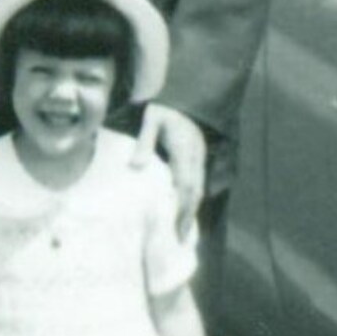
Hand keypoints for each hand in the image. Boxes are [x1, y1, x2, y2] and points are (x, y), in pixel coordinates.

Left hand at [131, 103, 205, 235]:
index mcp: (184, 149)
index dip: (181, 206)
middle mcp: (196, 157)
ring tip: (183, 234)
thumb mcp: (151, 120)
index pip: (185, 184)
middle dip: (188, 216)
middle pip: (195, 191)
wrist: (186, 96)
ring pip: (199, 189)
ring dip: (192, 211)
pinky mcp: (199, 158)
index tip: (174, 226)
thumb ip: (145, 142)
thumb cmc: (165, 108)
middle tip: (180, 239)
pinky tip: (185, 213)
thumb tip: (136, 167)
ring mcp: (200, 158)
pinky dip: (193, 201)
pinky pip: (198, 184)